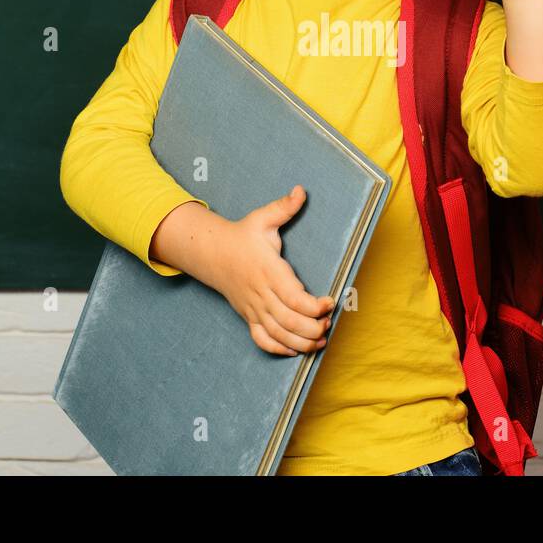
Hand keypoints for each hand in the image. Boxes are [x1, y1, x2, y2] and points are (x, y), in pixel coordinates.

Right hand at [213, 185, 335, 356]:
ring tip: (320, 341)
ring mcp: (253, 307)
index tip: (330, 301)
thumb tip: (301, 190)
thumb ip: (283, 208)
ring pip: (277, 334)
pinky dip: (277, 349)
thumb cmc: (243, 236)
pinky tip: (295, 351)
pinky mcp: (248, 316)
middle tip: (329, 324)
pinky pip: (261, 339)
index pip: (294, 297)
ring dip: (300, 342)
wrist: (212, 253)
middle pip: (288, 321)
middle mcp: (261, 293)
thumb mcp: (262, 218)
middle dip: (312, 328)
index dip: (314, 306)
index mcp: (268, 270)